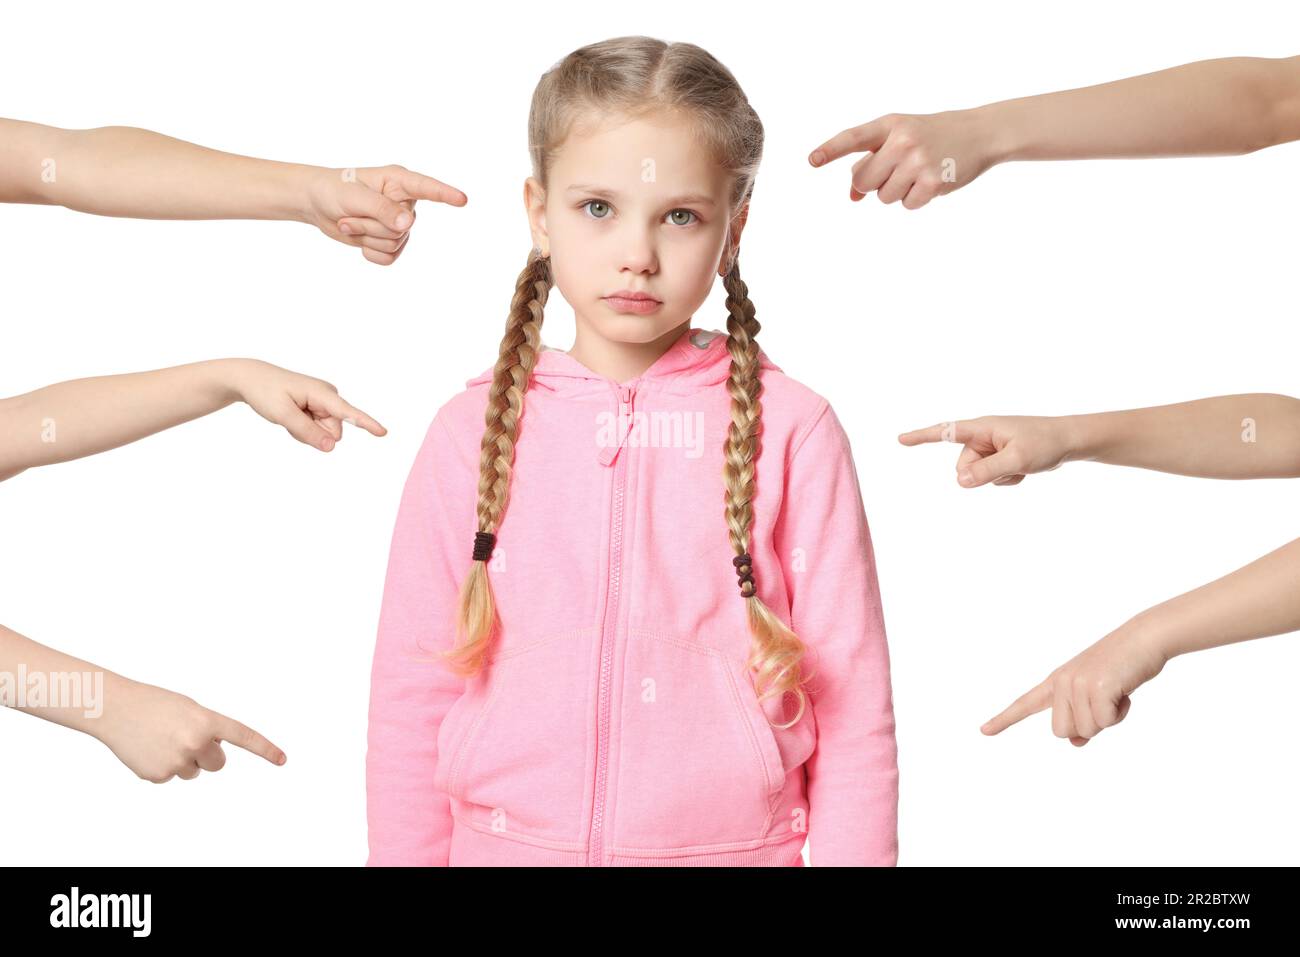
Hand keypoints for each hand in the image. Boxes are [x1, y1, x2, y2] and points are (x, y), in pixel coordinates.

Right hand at [96, 677, 285, 781]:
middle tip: (185, 737)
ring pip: (194, 772)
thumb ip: (208, 729)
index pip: (244, 737)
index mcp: (207, 721)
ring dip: (184, 760)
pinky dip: (162, 766)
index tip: (283, 760)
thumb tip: (214, 755)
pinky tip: (148, 749)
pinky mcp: (158, 775)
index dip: (265, 749)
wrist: (115, 709)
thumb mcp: (189, 709)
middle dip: (208, 754)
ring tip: (162, 740)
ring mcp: (177, 761)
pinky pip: (172, 776)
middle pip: (218, 764)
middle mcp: (195, 742)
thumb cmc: (155, 704)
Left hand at [224, 359, 386, 450]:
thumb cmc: (265, 391)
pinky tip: (291, 414)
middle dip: (314, 434)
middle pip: (333, 431)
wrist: (251, 378)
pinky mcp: (319, 406)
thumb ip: (308, 432)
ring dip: (307, 431)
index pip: (348, 412)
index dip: (367, 423)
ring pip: (325, 432)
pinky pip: (318, 428)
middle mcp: (328, 396)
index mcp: (322, 393)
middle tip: (290, 419)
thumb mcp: (282, 414)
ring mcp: (324, 401)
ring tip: (289, 415)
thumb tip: (332, 447)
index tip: (384, 433)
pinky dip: (303, 427)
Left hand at [302, 164, 467, 264]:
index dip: (446, 194)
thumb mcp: (353, 197)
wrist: (317, 205)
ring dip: (366, 237)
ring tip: (349, 223)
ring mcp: (398, 223)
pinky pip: (389, 257)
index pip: (427, 188)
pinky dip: (370, 252)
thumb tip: (408, 225)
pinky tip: (359, 240)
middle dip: (371, 226)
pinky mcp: (390, 240)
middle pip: (401, 227)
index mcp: (398, 181)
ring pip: (394, 243)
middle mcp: (403, 202)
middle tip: (348, 214)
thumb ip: (382, 209)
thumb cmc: (333, 190)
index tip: (462, 200)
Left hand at [809, 109, 998, 208]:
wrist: (979, 133)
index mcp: (890, 124)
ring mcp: (918, 161)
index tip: (812, 161)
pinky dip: (915, 199)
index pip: (854, 137)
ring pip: (883, 197)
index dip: (831, 150)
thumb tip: (852, 196)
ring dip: (896, 191)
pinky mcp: (934, 182)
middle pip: (863, 181)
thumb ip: (872, 161)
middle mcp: (902, 140)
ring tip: (918, 172)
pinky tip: (931, 181)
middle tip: (897, 169)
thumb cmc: (931, 136)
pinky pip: (906, 205)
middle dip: (874, 182)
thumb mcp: (900, 138)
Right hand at [898, 415, 1081, 487]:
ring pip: (977, 474)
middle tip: (1010, 467)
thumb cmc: (1045, 443)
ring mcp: (991, 447)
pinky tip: (1023, 470)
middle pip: (963, 465)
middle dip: (981, 473)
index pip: (945, 432)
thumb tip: (959, 481)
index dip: (921, 437)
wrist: (1070, 441)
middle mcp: (982, 436)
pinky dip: (1006, 477)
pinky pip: (991, 477)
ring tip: (1020, 466)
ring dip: (997, 477)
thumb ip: (986, 471)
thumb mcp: (1017, 460)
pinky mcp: (999, 457)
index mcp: (982, 428)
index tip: (900, 439)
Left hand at [980, 618, 1169, 744]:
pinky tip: (1124, 692)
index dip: (1004, 719)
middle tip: (1104, 702)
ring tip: (1116, 693)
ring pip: (1085, 730)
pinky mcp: (1097, 686)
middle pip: (1061, 731)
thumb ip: (1082, 718)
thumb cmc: (1122, 669)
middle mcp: (1061, 681)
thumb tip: (1074, 743)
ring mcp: (1077, 682)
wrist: (1144, 638)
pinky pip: (1105, 721)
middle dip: (1087, 727)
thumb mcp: (1097, 695)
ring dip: (1107, 719)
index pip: (1025, 703)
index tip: (983, 731)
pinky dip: (1120, 714)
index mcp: (1057, 681)